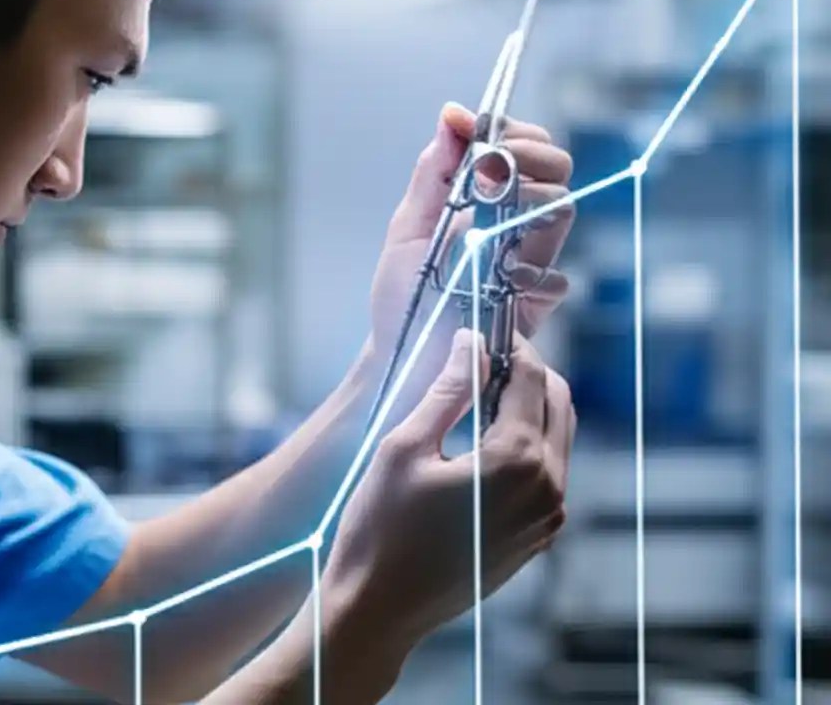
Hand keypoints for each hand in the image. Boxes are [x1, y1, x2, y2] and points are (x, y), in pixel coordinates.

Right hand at [322, 329, 574, 663]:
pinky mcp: (537, 537)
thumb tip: (470, 342)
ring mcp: (547, 517)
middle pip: (557, 402)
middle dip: (524, 372)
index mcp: (516, 461)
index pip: (529, 377)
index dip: (508, 343)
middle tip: (480, 358)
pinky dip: (526, 445)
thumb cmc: (379, 529)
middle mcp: (546, 488)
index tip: (482, 327)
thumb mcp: (404, 448)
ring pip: (557, 437)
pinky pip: (548, 474)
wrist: (377, 608)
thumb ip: (446, 390)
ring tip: (475, 397)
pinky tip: (480, 443)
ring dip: (527, 407)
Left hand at [367, 104, 575, 363]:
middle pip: (556, 169)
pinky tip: (504, 275)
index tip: (489, 131)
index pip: (523, 146)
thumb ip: (433, 171)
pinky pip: (556, 278)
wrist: (401, 354)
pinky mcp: (535, 301)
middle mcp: (515, 223)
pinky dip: (534, 272)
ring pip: (562, 211)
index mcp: (487, 198)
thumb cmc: (403, 293)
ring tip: (498, 212)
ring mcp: (529, 259)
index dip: (515, 131)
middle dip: (534, 156)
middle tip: (499, 167)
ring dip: (534, 202)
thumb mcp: (409, 226)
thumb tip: (453, 115)